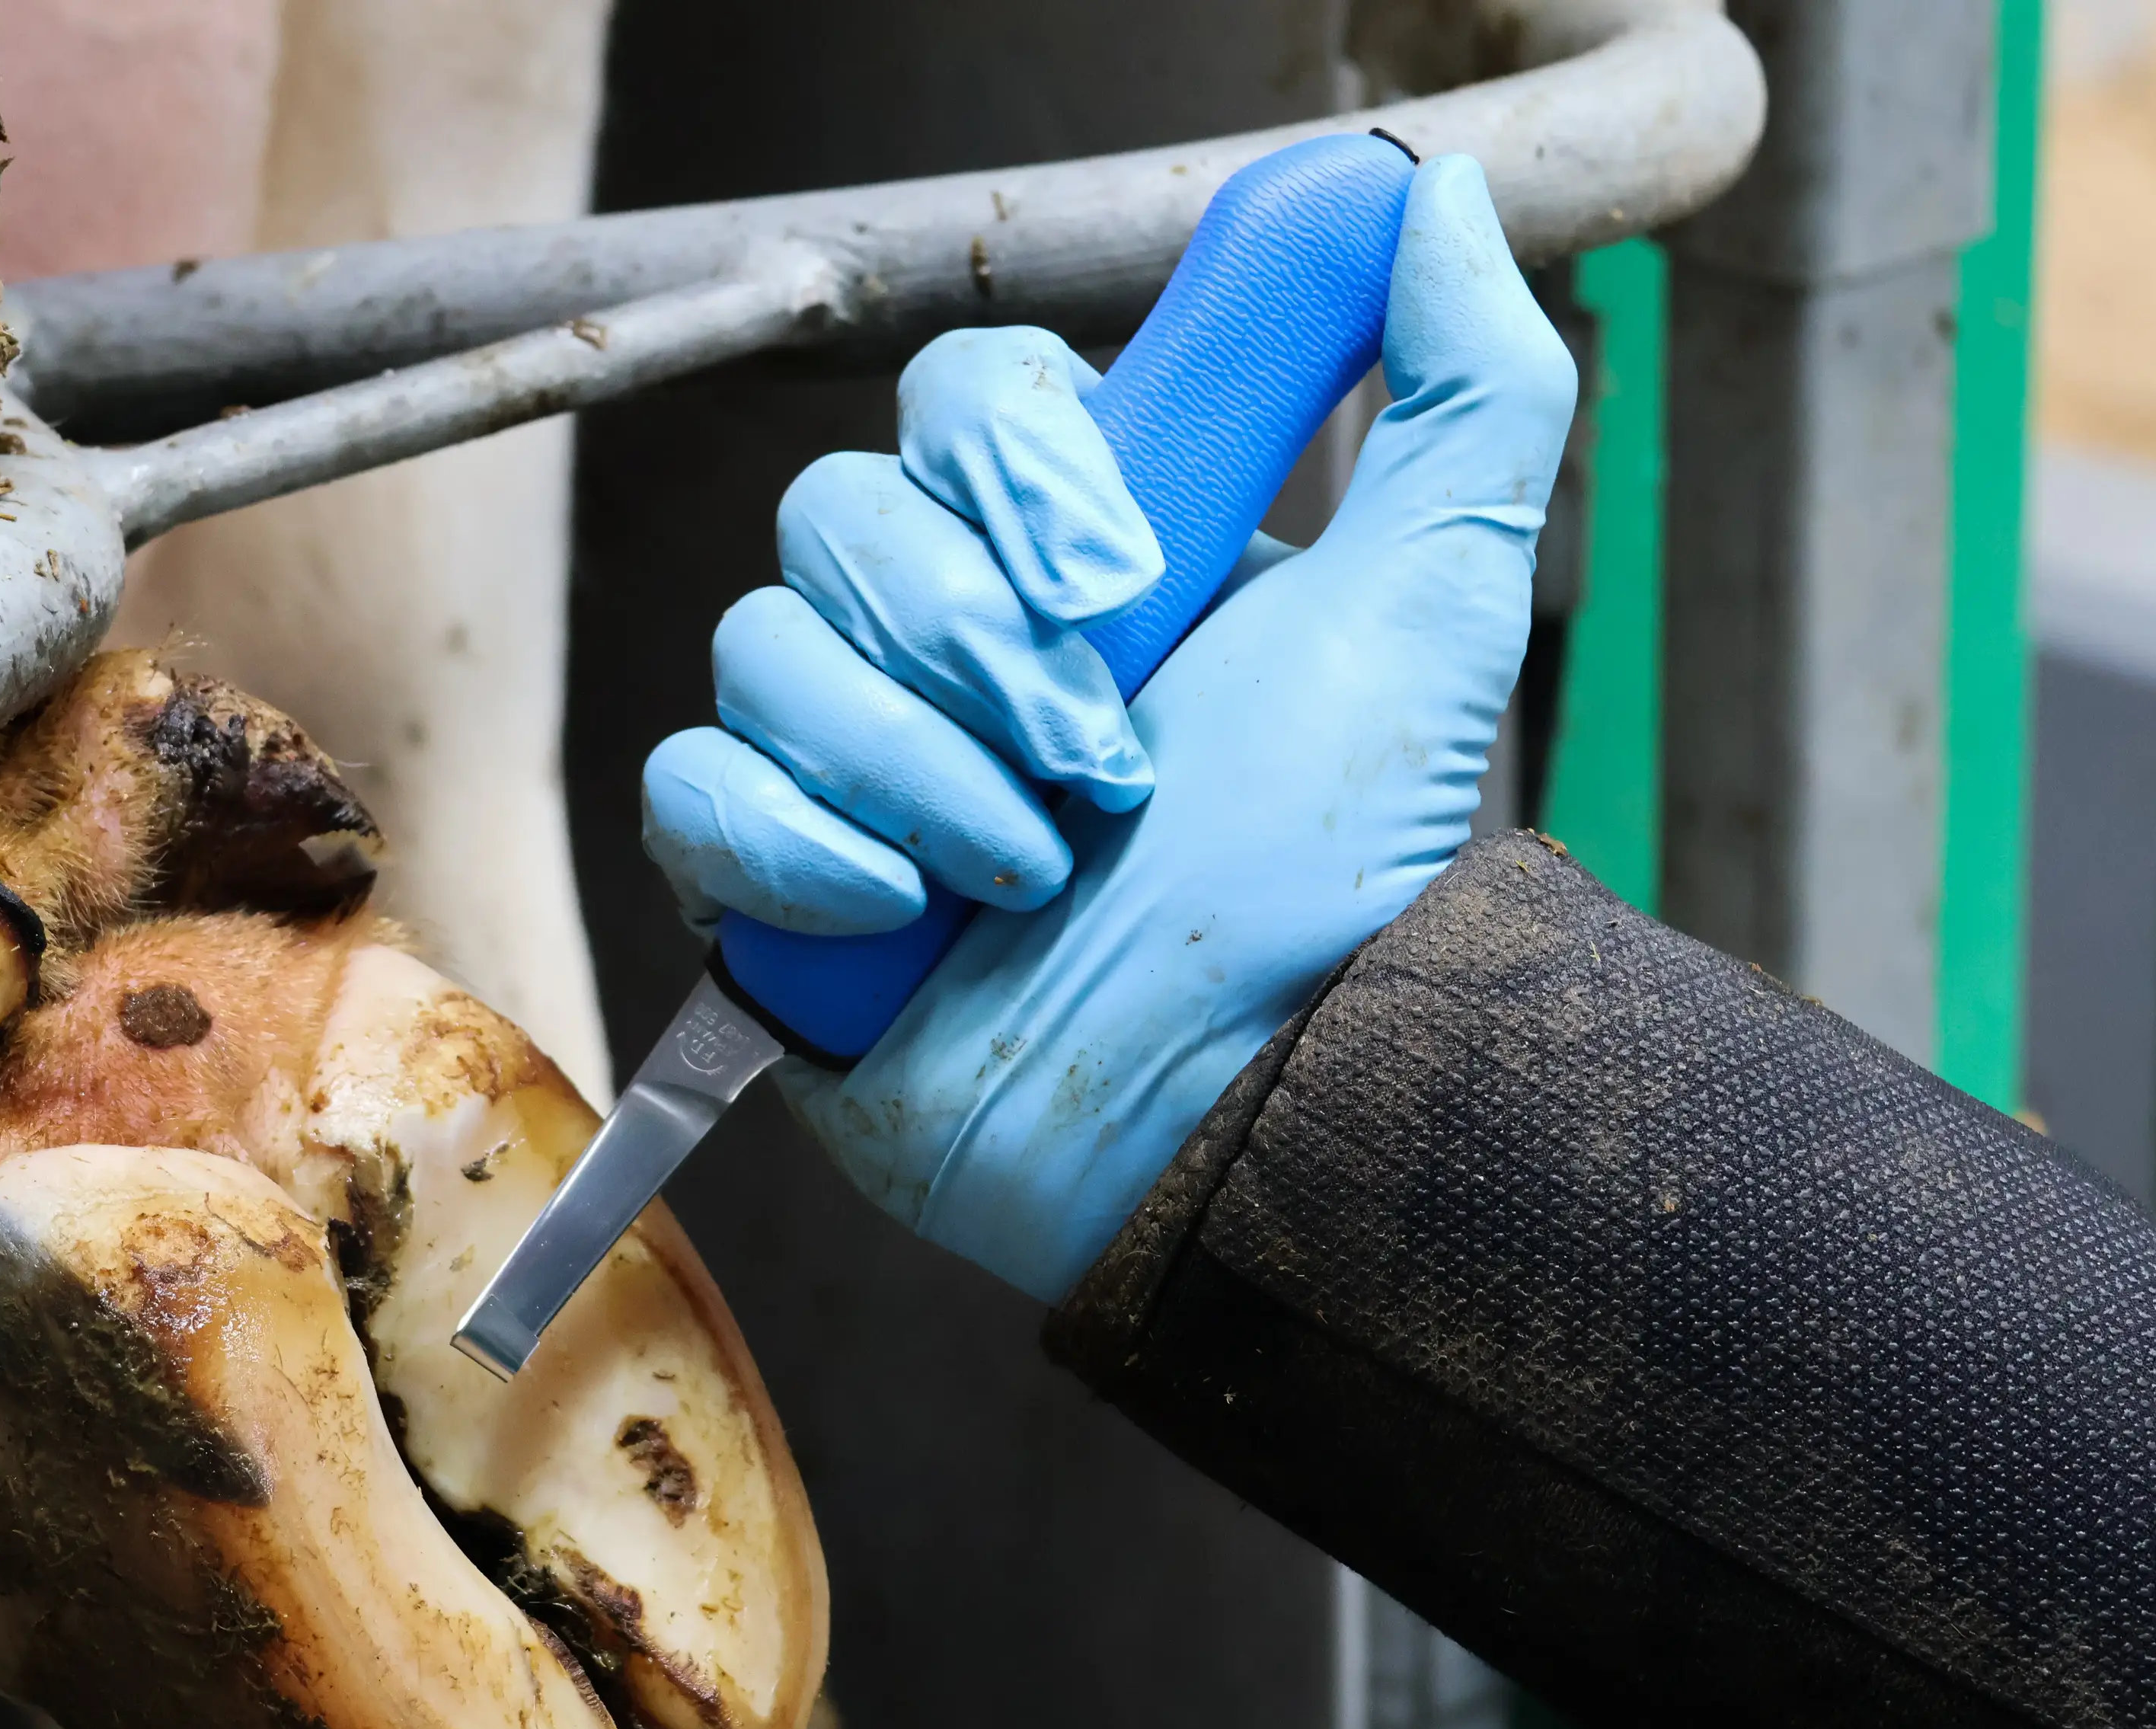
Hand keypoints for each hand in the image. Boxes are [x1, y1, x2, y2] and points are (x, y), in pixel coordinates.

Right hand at [642, 155, 1576, 1299]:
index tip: (1114, 566)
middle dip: (968, 639)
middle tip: (1097, 763)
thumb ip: (1467, 391)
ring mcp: (842, 760)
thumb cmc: (1337, 875)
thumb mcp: (1434, 612)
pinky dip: (790, 846)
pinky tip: (901, 914)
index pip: (957, 398)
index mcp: (1074, 556)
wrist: (1249, 1101)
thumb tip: (1438, 201)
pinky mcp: (764, 881)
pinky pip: (688, 790)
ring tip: (1034, 871)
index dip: (1007, 459)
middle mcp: (944, 638)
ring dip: (909, 764)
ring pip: (758, 646)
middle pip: (834, 511)